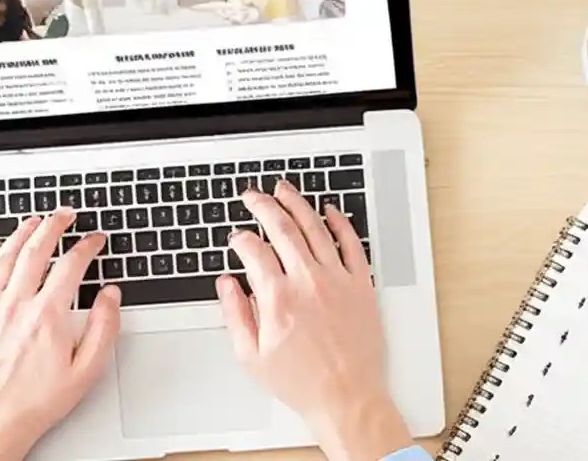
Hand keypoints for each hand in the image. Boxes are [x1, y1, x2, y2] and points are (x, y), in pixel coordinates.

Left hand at [0, 209, 120, 460]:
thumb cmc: (36, 401)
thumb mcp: (86, 371)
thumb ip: (103, 329)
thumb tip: (111, 297)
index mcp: (47, 317)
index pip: (71, 266)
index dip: (87, 246)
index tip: (95, 240)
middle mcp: (16, 307)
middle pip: (36, 250)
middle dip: (54, 226)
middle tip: (65, 215)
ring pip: (5, 257)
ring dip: (22, 233)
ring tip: (34, 221)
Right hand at [217, 181, 412, 460]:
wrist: (347, 397)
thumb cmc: (302, 382)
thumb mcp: (251, 356)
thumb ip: (235, 314)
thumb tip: (226, 284)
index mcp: (278, 299)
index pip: (253, 251)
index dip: (240, 238)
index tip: (235, 237)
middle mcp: (308, 282)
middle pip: (283, 228)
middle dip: (263, 205)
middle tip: (253, 195)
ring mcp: (337, 280)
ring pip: (316, 227)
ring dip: (297, 204)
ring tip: (284, 190)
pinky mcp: (361, 284)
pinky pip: (351, 244)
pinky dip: (340, 223)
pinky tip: (330, 211)